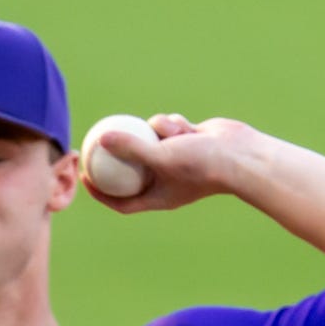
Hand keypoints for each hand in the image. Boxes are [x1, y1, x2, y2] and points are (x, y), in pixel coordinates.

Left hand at [84, 114, 263, 215]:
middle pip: (131, 170)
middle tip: (96, 141)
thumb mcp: (162, 156)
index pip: (122, 201)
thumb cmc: (202, 163)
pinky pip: (166, 128)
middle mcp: (165, 181)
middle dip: (115, 156)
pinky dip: (173, 124)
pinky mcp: (184, 142)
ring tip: (168, 130)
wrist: (240, 155)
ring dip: (156, 131)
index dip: (100, 192)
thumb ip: (132, 148)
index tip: (85, 175)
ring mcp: (175, 160)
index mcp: (158, 196)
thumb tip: (101, 139)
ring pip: (149, 140)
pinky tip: (184, 125)